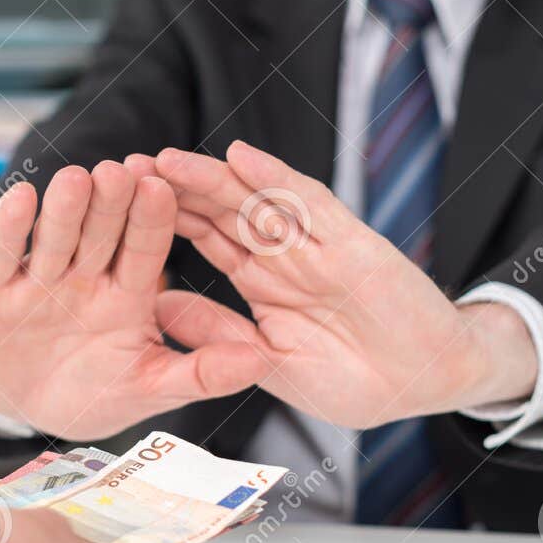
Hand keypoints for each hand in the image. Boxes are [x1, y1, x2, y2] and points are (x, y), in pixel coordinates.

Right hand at [0, 162, 266, 439]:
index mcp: (128, 292)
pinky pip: (2, 254)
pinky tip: (21, 198)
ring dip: (66, 209)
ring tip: (76, 179)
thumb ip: (201, 374)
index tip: (164, 189)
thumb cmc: (87, 395)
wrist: (16, 409)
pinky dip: (10, 228)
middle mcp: (85, 275)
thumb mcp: (147, 388)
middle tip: (123, 171)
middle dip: (111, 203)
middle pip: (101, 231)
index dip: (153, 218)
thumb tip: (261, 362)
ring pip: (55, 235)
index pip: (145, 247)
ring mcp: (38, 277)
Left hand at [153, 141, 538, 428]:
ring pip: (256, 201)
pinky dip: (275, 179)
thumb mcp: (269, 361)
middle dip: (176, 190)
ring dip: (211, 178)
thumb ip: (217, 332)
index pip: (207, 241)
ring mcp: (316, 245)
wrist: (426, 384)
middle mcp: (285, 255)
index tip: (117, 207)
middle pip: (222, 212)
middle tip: (125, 168)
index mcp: (263, 283)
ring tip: (166, 159)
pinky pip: (308, 204)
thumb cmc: (355, 379)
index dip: (164, 221)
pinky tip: (240, 158)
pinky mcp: (350, 243)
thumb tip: (154, 308)